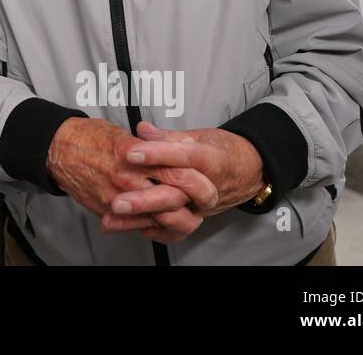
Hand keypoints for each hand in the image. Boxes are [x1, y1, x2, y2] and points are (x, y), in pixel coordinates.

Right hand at [47, 117, 215, 241]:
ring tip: (186, 213)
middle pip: (168, 195)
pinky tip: (161, 220)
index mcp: (133, 155)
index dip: (191, 176)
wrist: (58, 150)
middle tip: (202, 200)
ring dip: (173, 215)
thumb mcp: (121, 133)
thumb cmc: (88, 138)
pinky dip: (151, 223)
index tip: (201, 176)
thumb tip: (167, 149)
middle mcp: (126, 177)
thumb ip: (147, 144)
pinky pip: (135, 223)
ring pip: (155, 214)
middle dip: (188, 200)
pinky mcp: (107, 210)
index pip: (172, 169)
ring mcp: (117, 196)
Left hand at [105, 121, 265, 238]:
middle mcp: (207, 189)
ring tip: (115, 216)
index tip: (131, 153)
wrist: (247, 171)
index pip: (184, 158)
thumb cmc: (222, 151)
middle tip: (119, 200)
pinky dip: (153, 231)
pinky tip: (131, 226)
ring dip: (143, 219)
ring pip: (174, 218)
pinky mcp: (195, 219)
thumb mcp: (198, 136)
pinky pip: (175, 232)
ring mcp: (201, 208)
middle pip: (177, 196)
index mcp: (210, 162)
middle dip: (145, 200)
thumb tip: (143, 129)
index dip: (157, 154)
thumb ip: (168, 136)